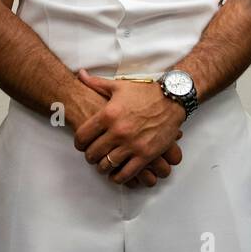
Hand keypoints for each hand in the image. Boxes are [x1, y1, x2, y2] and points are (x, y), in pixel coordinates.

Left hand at [73, 70, 186, 184]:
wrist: (172, 99)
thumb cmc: (145, 92)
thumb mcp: (118, 86)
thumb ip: (96, 83)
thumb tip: (80, 74)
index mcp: (108, 114)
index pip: (82, 136)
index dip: (78, 143)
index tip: (81, 145)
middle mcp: (118, 131)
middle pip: (93, 153)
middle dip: (90, 157)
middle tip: (92, 156)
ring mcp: (132, 145)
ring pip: (107, 165)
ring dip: (103, 167)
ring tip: (103, 164)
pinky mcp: (146, 155)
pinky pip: (126, 173)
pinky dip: (118, 177)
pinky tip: (116, 174)